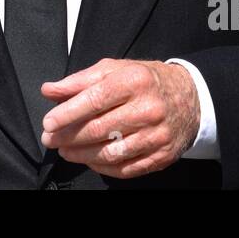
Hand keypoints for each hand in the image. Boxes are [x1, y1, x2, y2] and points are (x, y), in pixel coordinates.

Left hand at [38, 58, 199, 177]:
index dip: (67, 113)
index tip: (48, 122)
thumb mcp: (114, 70)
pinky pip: (125, 168)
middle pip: (99, 128)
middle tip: (50, 139)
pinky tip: (89, 159)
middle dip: (68, 136)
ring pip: (110, 152)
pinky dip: (102, 166)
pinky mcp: (161, 155)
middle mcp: (148, 108)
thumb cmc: (145, 81)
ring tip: (65, 150)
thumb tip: (49, 90)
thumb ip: (80, 80)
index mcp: (134, 81)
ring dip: (81, 154)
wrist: (190, 97)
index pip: (94, 99)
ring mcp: (156, 135)